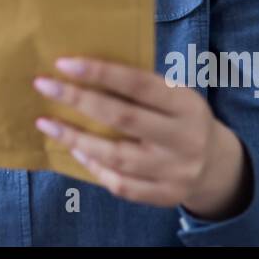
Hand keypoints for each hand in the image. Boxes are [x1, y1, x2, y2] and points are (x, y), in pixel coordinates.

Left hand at [32, 56, 250, 220]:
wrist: (215, 164)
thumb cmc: (180, 117)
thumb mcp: (174, 94)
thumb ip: (139, 85)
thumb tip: (82, 66)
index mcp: (186, 104)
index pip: (139, 84)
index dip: (100, 72)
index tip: (64, 63)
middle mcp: (183, 139)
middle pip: (123, 118)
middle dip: (78, 100)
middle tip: (44, 85)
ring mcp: (175, 171)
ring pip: (116, 156)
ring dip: (75, 137)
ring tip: (47, 123)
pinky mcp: (164, 195)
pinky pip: (120, 184)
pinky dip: (94, 167)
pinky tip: (74, 150)